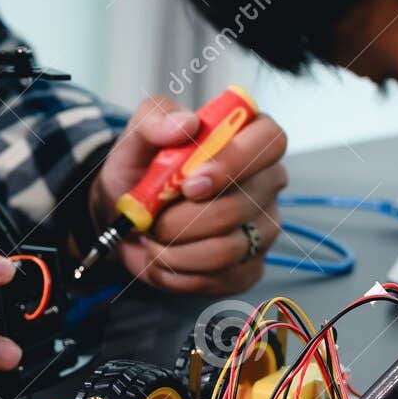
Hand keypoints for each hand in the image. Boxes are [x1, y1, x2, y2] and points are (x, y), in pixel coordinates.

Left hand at [90, 97, 287, 295]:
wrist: (127, 216)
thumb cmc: (143, 170)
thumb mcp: (137, 136)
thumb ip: (156, 118)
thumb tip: (186, 124)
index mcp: (249, 139)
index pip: (270, 141)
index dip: (234, 163)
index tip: (190, 182)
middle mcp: (266, 183)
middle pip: (242, 205)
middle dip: (185, 219)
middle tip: (154, 219)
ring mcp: (263, 228)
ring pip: (227, 249)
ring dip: (176, 250)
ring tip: (153, 239)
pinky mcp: (249, 267)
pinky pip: (219, 280)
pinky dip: (178, 274)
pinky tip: (163, 259)